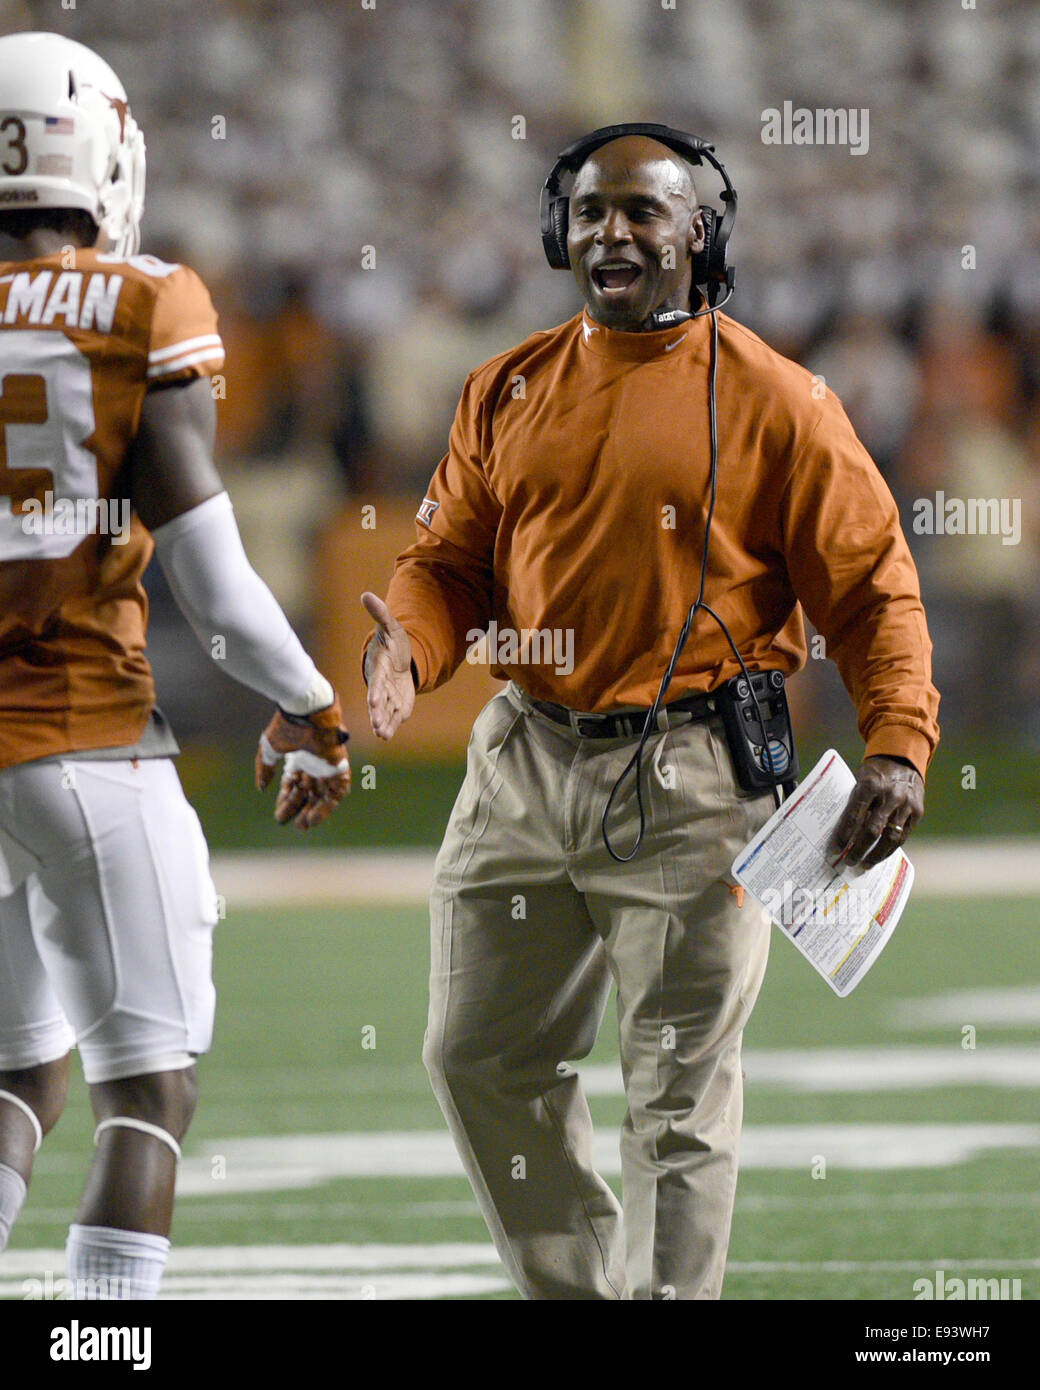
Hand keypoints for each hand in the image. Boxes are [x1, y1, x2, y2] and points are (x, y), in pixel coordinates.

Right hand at [255, 695, 350, 828]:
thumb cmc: (288, 725)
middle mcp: (314, 764)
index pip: (293, 786)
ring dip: (314, 812)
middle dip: (300, 810)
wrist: (306, 710)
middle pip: (308, 794)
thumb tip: (262, 789)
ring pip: (323, 796)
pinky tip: (314, 816)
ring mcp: (327, 766)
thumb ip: (265, 768)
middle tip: (293, 826)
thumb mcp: (270, 748)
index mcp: (299, 759)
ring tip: (302, 826)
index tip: (278, 816)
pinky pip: (338, 791)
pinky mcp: (339, 767)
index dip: (286, 802)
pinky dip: (328, 805)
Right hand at [362, 591, 415, 739]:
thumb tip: (366, 595)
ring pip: (384, 712)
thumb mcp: (391, 627)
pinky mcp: (396, 705)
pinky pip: (392, 717)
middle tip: (377, 722)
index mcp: (380, 668)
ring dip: (383, 723)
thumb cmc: (392, 642)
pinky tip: (386, 736)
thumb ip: (380, 614)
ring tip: (382, 734)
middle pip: (379, 701)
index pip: (377, 681)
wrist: (399, 660)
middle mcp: (381, 685)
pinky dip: (390, 726)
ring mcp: (388, 697)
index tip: (374, 700)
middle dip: (378, 712)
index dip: (375, 690)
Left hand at [829, 755, 923, 869]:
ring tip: (864, 864)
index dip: (844, 835)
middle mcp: (890, 795)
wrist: (903, 760)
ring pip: (890, 838)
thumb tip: (839, 831)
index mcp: (870, 785)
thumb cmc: (875, 773)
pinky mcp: (917, 812)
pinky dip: (890, 849)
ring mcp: (906, 804)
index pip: (854, 815)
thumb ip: (853, 802)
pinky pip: (903, 837)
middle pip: (872, 830)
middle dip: (858, 849)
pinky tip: (880, 856)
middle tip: (849, 861)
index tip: (835, 849)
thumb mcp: (860, 779)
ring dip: (876, 855)